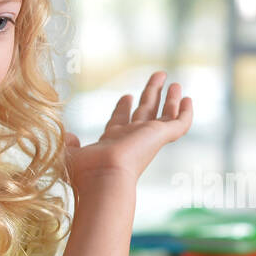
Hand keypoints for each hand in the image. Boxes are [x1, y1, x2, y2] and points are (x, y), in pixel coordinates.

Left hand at [62, 71, 192, 187]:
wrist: (103, 177)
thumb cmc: (84, 171)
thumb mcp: (71, 154)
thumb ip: (70, 143)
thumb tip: (67, 136)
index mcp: (112, 142)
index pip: (121, 122)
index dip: (123, 108)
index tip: (126, 96)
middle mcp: (132, 139)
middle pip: (145, 112)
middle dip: (150, 95)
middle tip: (157, 78)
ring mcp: (148, 138)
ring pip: (164, 115)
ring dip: (169, 99)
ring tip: (175, 83)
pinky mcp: (161, 137)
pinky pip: (179, 124)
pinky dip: (185, 113)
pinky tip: (188, 99)